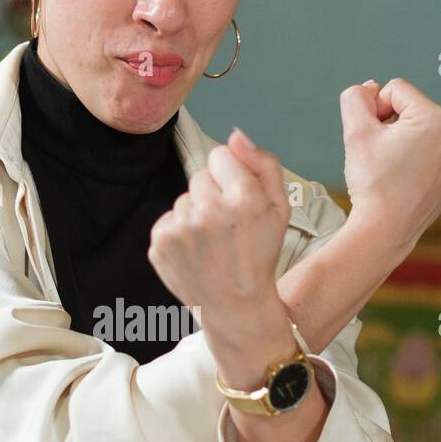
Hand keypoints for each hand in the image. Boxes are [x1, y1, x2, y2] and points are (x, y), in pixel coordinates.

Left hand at [147, 127, 289, 332]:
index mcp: (243, 198)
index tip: (237, 199)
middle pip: (200, 176)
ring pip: (184, 200)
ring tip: (211, 243)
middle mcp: (209, 211)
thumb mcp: (280, 208)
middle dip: (213, 195)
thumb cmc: (259, 256)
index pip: (220, 154)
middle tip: (226, 227)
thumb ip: (263, 164)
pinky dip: (179, 233)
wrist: (236, 305)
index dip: (230, 176)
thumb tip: (236, 136)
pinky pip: (168, 220)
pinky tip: (196, 252)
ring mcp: (181, 228)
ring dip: (195, 215)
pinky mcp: (160, 243)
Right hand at [340, 77, 440, 255]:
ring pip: (422, 130)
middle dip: (392, 126)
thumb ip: (356, 98)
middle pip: (412, 110)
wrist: (386, 230)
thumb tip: (369, 88)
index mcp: (436, 118)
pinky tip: (405, 178)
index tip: (373, 138)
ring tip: (393, 168)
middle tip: (381, 156)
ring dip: (404, 141)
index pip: (396, 90)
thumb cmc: (373, 184)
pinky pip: (433, 151)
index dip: (375, 110)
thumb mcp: (355, 132)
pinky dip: (417, 159)